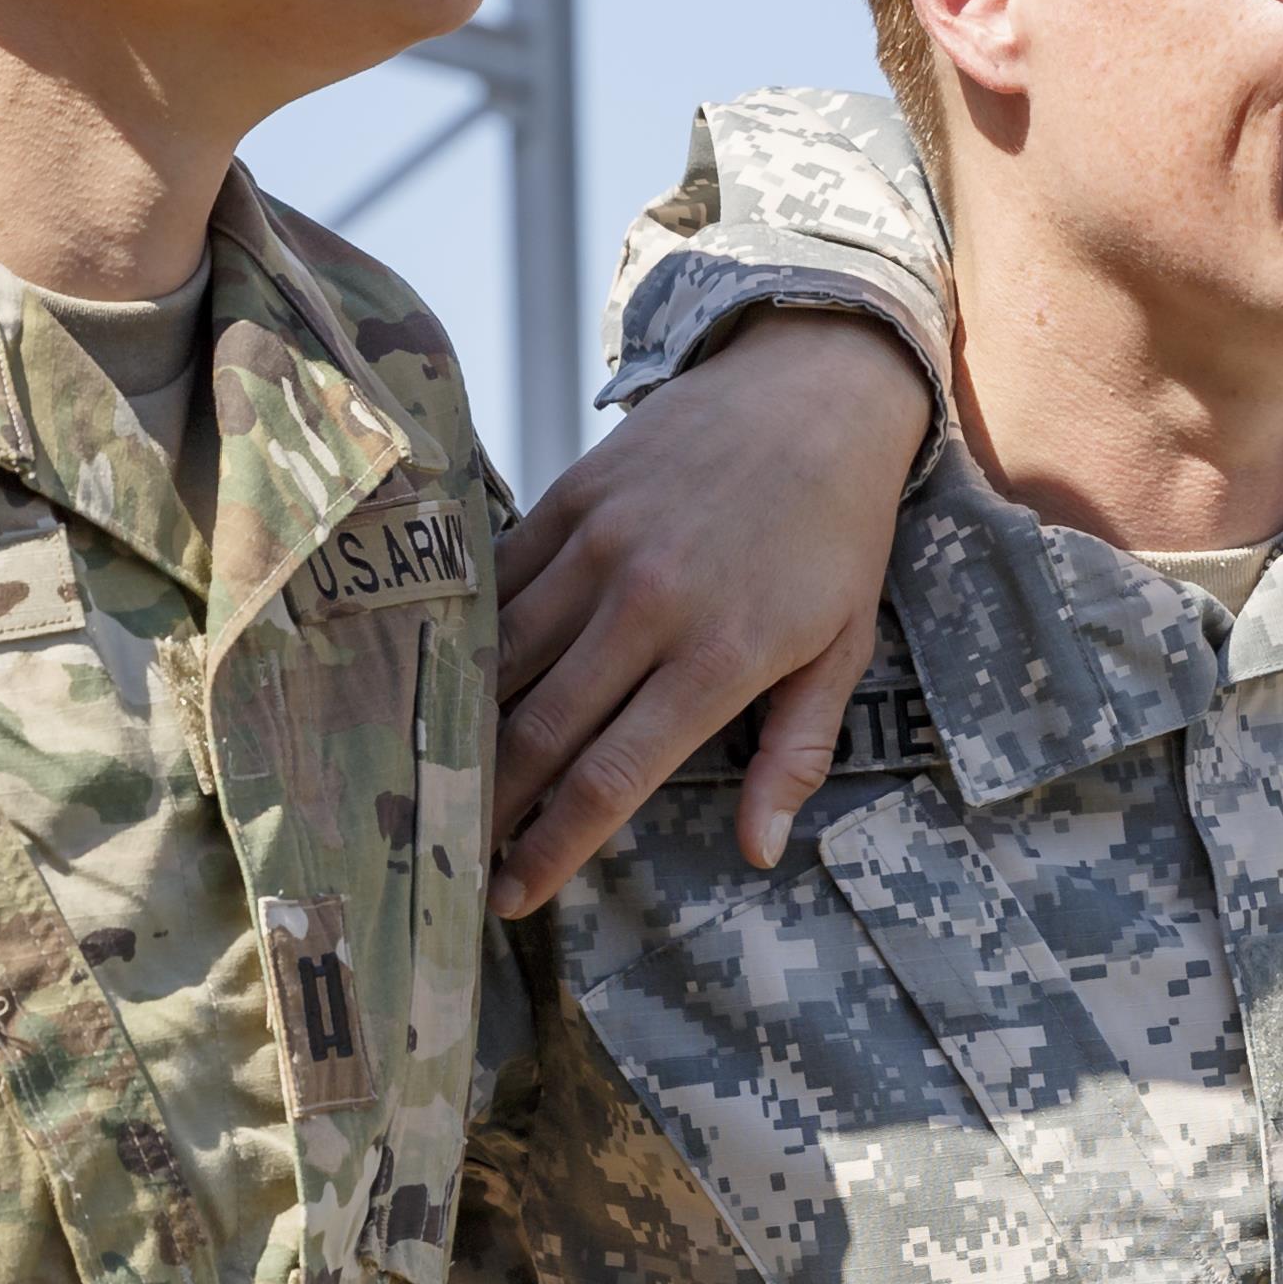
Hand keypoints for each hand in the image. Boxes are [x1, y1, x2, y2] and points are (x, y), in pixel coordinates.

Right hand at [490, 312, 932, 913]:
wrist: (815, 388)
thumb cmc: (838, 532)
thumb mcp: (844, 648)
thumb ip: (795, 754)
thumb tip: (760, 851)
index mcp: (718, 657)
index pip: (610, 778)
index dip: (552, 847)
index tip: (513, 894)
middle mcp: (648, 605)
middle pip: (538, 731)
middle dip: (490, 806)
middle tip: (455, 856)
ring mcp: (601, 545)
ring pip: (503, 659)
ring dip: (464, 730)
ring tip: (438, 783)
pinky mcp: (573, 496)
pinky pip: (500, 582)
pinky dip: (471, 638)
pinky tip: (449, 681)